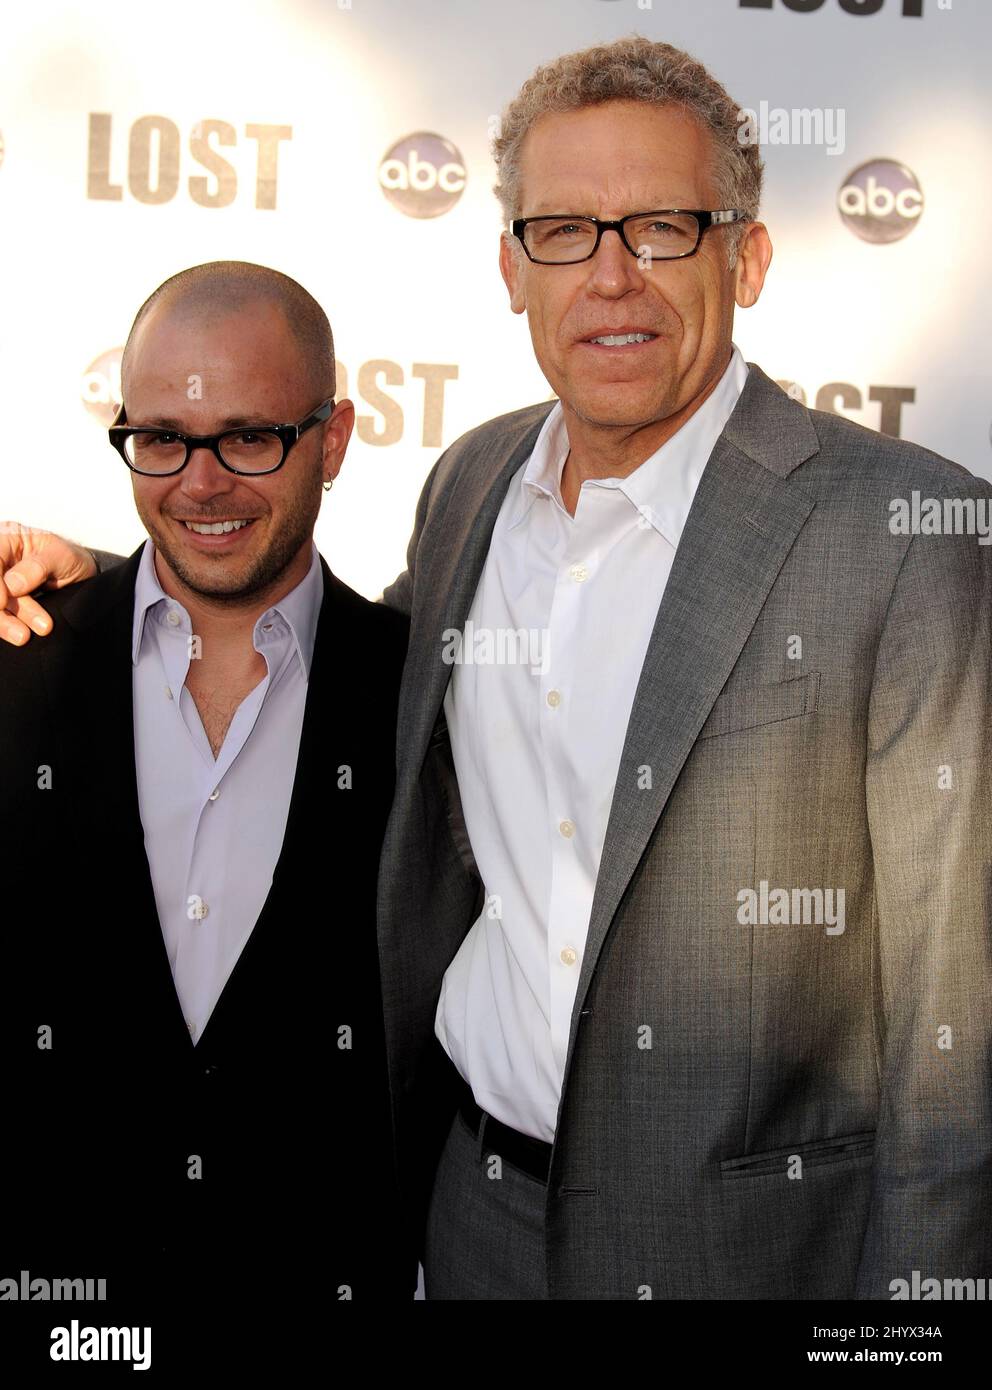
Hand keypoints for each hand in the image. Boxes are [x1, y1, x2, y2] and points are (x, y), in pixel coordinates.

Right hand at [0, 522, 97, 645]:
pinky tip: (19, 636)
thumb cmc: (70, 558)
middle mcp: (0, 561)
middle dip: (1, 612)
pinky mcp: (5, 602)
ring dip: (6, 623)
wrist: (83, 576)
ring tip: (24, 637)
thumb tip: (12, 585)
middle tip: (21, 633)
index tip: (0, 602)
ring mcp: (0, 583)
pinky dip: (7, 627)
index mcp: (7, 539)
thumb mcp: (62, 556)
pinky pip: (2, 614)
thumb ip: (37, 567)